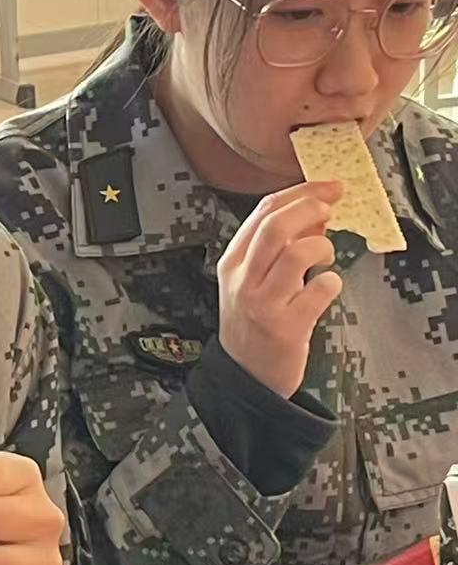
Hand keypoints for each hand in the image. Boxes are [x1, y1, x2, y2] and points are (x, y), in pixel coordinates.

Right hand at [217, 182, 342, 399]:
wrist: (245, 376)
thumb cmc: (253, 323)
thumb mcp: (252, 280)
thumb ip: (277, 247)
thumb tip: (316, 214)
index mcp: (232, 262)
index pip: (262, 212)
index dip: (300, 192)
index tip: (326, 188)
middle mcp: (244, 280)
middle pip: (277, 226)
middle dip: (311, 208)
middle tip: (332, 208)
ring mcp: (264, 304)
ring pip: (298, 253)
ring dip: (323, 247)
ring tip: (327, 255)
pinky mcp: (287, 327)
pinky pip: (320, 290)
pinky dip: (332, 282)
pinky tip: (327, 287)